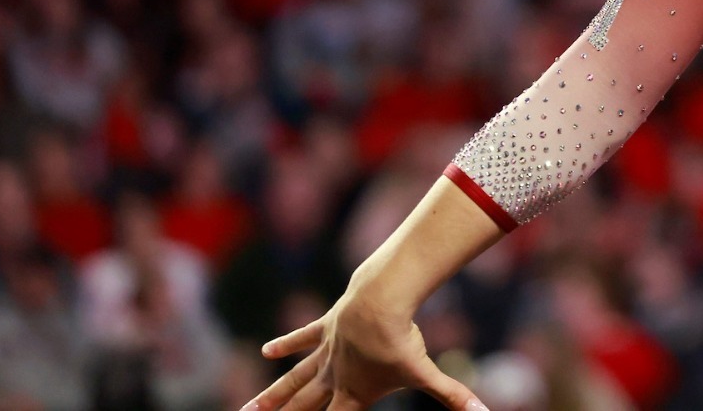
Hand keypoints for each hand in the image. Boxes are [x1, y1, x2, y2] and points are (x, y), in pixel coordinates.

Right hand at [243, 287, 485, 410]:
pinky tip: (267, 351)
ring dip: (273, 395)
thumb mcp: (427, 374)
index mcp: (353, 395)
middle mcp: (334, 377)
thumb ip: (454, 396)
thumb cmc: (403, 341)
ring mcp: (327, 352)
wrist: (380, 302)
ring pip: (294, 379)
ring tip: (249, 410)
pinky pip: (304, 338)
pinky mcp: (327, 327)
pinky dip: (286, 345)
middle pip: (303, 407)